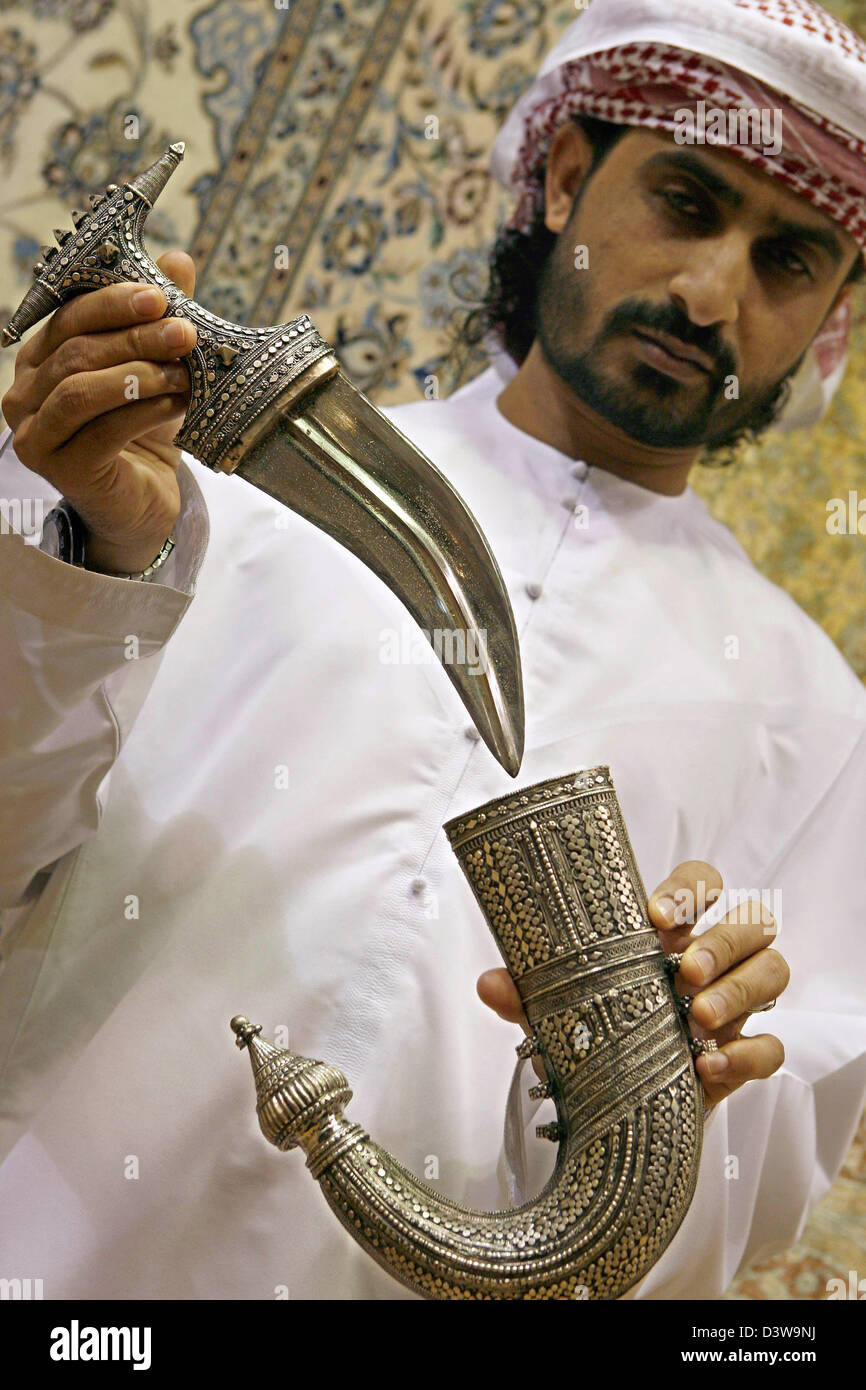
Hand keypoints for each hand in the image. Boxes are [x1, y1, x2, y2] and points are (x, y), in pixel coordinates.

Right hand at [1, 250, 196, 574]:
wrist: (143, 504)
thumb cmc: (142, 434)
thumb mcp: (155, 369)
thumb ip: (157, 318)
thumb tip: (177, 259)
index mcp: (40, 361)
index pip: (68, 318)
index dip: (113, 302)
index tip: (161, 296)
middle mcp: (25, 395)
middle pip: (77, 351)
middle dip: (135, 337)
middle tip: (184, 332)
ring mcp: (35, 435)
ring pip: (82, 389)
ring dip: (139, 374)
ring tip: (183, 371)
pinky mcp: (59, 468)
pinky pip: (101, 430)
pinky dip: (143, 412)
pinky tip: (176, 403)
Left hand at [478, 859, 788, 1105]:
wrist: (614, 1109)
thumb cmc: (596, 1038)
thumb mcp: (559, 1015)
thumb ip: (529, 997)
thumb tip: (491, 982)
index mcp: (670, 934)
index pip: (702, 883)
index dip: (690, 889)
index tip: (656, 915)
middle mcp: (712, 959)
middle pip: (752, 921)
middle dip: (722, 941)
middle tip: (683, 974)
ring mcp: (735, 1006)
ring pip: (774, 970)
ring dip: (740, 990)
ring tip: (696, 1019)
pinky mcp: (745, 1058)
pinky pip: (773, 1046)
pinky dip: (746, 1054)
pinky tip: (706, 1068)